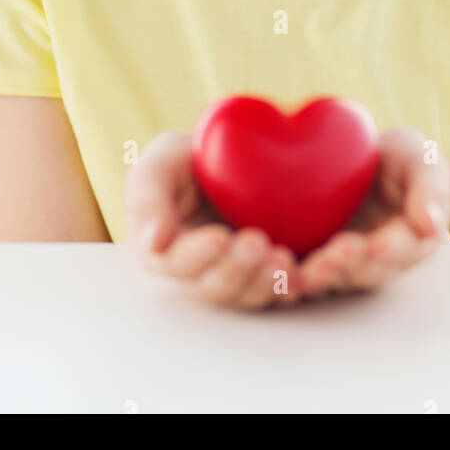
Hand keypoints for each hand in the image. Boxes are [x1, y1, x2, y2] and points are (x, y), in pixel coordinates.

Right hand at [124, 130, 303, 311]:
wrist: (236, 154)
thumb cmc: (189, 158)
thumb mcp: (162, 161)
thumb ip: (148, 197)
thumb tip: (153, 244)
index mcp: (165, 248)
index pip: (175, 262)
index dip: (198, 254)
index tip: (220, 236)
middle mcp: (199, 270)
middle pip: (213, 287)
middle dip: (236, 268)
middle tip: (257, 242)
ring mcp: (235, 275)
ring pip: (245, 295)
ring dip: (264, 283)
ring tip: (283, 260)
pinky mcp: (268, 273)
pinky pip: (279, 292)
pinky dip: (290, 287)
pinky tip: (301, 277)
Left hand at [294, 126, 449, 299]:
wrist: (348, 153)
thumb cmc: (393, 158)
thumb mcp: (419, 158)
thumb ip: (430, 186)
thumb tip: (431, 225)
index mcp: (413, 240)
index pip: (407, 251)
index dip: (393, 251)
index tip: (379, 244)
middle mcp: (379, 262)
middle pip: (368, 273)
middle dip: (353, 266)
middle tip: (339, 254)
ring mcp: (344, 266)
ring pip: (335, 281)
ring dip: (323, 277)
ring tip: (310, 270)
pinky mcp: (309, 262)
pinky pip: (301, 277)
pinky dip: (291, 280)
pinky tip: (281, 273)